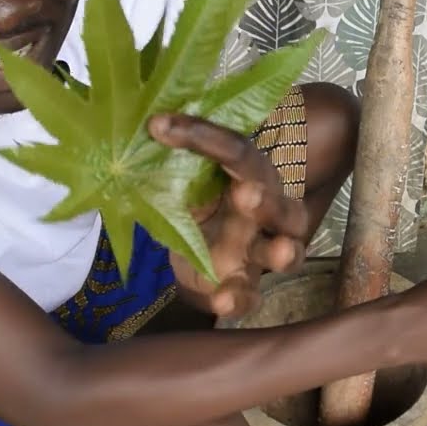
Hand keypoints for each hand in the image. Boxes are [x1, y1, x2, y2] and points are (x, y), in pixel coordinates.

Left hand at [148, 113, 309, 318]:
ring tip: (281, 253)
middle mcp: (265, 212)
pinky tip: (223, 302)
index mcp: (250, 175)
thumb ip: (171, 158)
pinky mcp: (244, 285)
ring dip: (283, 252)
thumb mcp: (186, 177)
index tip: (160, 125)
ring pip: (289, 251)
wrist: (197, 250)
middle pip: (283, 205)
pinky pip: (252, 296)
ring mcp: (259, 252)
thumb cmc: (200, 202)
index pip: (236, 151)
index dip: (202, 136)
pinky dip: (240, 300)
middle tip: (247, 195)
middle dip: (268, 201)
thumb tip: (137, 123)